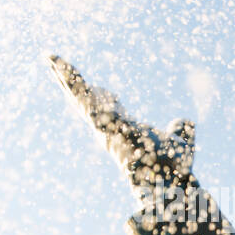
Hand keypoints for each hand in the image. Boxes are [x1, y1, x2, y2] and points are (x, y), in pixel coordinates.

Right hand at [47, 54, 196, 188]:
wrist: (168, 178)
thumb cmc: (173, 168)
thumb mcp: (180, 144)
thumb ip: (180, 132)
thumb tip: (186, 122)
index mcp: (125, 130)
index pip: (110, 111)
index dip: (105, 99)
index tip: (102, 89)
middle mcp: (110, 128)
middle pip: (86, 101)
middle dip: (70, 83)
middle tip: (53, 62)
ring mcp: (103, 124)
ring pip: (80, 97)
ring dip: (64, 76)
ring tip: (48, 56)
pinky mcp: (101, 120)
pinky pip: (84, 97)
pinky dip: (72, 81)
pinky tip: (59, 63)